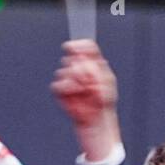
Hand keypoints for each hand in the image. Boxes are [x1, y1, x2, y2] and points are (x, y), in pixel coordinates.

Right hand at [51, 40, 120, 158]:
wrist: (96, 119)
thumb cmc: (104, 102)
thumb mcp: (107, 81)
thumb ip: (96, 66)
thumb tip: (83, 59)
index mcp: (92, 63)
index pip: (84, 46)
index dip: (78, 45)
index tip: (74, 48)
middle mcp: (79, 68)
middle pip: (72, 58)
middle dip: (80, 70)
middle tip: (90, 82)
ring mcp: (68, 79)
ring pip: (64, 71)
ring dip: (75, 82)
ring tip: (85, 91)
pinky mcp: (60, 91)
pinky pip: (57, 85)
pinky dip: (66, 90)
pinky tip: (75, 95)